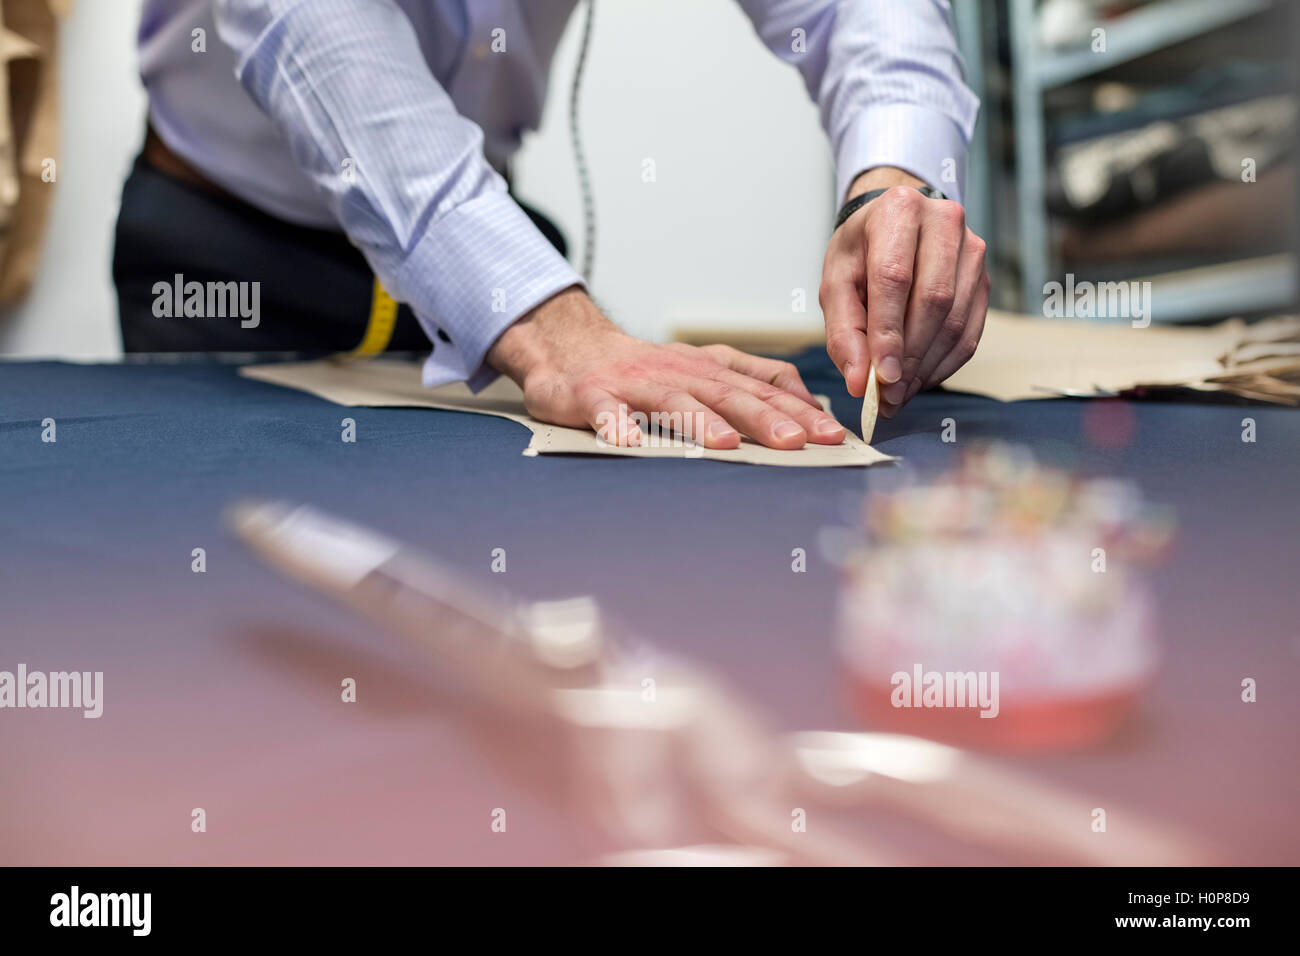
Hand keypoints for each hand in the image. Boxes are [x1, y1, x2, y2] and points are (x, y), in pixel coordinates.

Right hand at [486, 287, 845, 448]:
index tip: (832, 433)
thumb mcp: (704, 368)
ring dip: (700, 421)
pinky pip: (605, 412)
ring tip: (727, 444)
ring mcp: (635, 383)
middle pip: (727, 393)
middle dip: (765, 417)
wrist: (569, 348)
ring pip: (673, 400)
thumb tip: (809, 405)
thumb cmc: (643, 369)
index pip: (762, 384)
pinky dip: (616, 425)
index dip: (798, 407)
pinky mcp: (593, 396)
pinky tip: (627, 442)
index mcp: (708, 367)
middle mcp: (678, 371)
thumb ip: (753, 381)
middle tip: (797, 442)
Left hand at [820, 167, 989, 417]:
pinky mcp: (984, 279)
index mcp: (898, 211)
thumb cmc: (862, 251)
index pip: (895, 278)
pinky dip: (944, 365)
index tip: (881, 377)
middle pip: (933, 301)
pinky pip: (970, 332)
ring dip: (926, 367)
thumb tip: (859, 382)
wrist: (896, 224)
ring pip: (955, 321)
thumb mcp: (836, 281)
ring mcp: (972, 250)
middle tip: (887, 396)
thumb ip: (843, 331)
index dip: (888, 332)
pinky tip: (920, 380)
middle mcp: (944, 222)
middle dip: (909, 357)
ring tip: (898, 395)